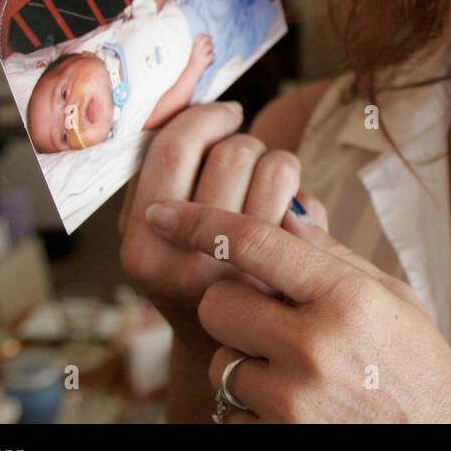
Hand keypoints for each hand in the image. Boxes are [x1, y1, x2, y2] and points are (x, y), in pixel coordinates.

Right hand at [117, 102, 305, 340]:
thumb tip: (188, 100)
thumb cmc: (188, 270)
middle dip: (244, 144)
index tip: (226, 112)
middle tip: (242, 164)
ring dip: (276, 164)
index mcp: (144, 242)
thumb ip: (157, 174)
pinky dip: (299, 198)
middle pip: (233, 151)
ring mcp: (245, 271)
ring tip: (264, 188)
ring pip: (276, 165)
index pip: (173, 147)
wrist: (224, 350)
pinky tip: (284, 222)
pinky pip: (306, 200)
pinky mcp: (290, 277)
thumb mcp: (152, 231)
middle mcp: (190, 260)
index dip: (205, 115)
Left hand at [143, 199, 450, 422]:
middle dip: (234, 304)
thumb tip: (284, 216)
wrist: (441, 444)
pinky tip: (299, 404)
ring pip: (221, 362)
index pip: (254, 245)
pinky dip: (254, 406)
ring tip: (298, 370)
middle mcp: (315, 346)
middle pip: (218, 303)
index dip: (200, 223)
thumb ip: (333, 258)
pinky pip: (232, 411)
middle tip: (271, 316)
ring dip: (246, 361)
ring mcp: (293, 400)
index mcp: (347, 298)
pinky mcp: (278, 438)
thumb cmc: (420, 369)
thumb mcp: (395, 299)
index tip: (165, 214)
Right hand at [187, 34, 214, 72]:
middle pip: (206, 39)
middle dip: (210, 42)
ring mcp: (200, 55)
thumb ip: (201, 45)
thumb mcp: (196, 51)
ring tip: (209, 55)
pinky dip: (213, 58)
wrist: (191, 72)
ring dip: (211, 51)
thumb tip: (211, 38)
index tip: (209, 39)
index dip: (206, 36)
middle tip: (210, 47)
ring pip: (210, 47)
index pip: (200, 36)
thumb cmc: (195, 61)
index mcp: (194, 46)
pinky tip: (209, 61)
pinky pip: (212, 55)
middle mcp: (196, 49)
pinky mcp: (204, 61)